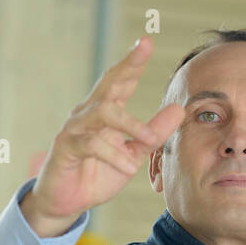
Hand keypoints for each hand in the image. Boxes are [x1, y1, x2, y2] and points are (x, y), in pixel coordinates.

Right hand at [22, 35, 185, 235]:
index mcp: (105, 113)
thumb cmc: (98, 174)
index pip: (120, 82)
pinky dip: (113, 154)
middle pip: (108, 83)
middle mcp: (88, 114)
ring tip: (150, 140)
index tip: (147, 42)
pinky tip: (128, 167)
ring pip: (103, 113)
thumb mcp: (133, 155)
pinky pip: (91, 143)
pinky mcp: (66, 148)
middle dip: (127, 65)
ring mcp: (75, 128)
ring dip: (130, 124)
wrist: (67, 203)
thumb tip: (179, 110)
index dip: (133, 62)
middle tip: (144, 49)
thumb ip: (154, 134)